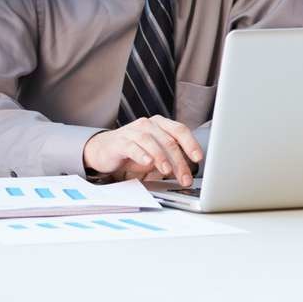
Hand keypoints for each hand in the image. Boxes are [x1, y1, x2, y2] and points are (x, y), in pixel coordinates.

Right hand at [83, 116, 202, 187]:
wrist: (103, 150)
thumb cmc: (133, 150)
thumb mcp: (155, 152)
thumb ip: (170, 157)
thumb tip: (187, 171)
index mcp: (161, 124)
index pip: (180, 130)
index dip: (191, 144)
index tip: (198, 158)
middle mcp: (149, 124)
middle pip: (168, 140)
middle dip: (179, 161)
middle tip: (184, 177)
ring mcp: (134, 131)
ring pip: (152, 142)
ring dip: (162, 157)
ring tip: (167, 170)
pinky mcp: (120, 141)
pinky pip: (133, 146)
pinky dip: (142, 154)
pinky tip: (147, 162)